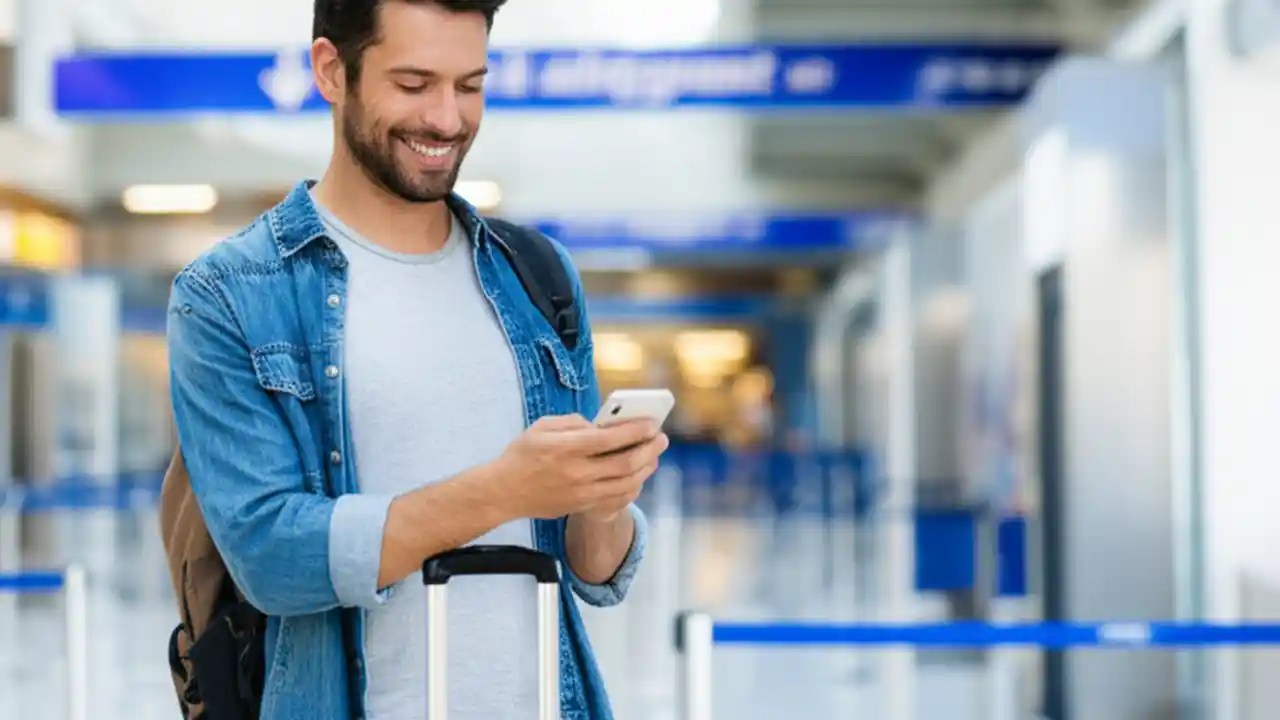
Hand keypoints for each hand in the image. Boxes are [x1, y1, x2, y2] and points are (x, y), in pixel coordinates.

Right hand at [490, 414, 668, 520]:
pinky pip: (616, 498)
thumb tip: (601, 425)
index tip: (652, 423)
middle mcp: (575, 472)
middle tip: (661, 438)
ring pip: (625, 484)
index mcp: (565, 448)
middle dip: (648, 449)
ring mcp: (580, 493)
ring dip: (645, 469)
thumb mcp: (542, 427)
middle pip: (624, 463)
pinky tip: (638, 475)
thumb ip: (573, 422)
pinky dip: (632, 486)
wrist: (503, 492)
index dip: (635, 430)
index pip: (609, 439)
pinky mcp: (581, 506)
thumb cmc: (522, 454)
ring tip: (654, 456)